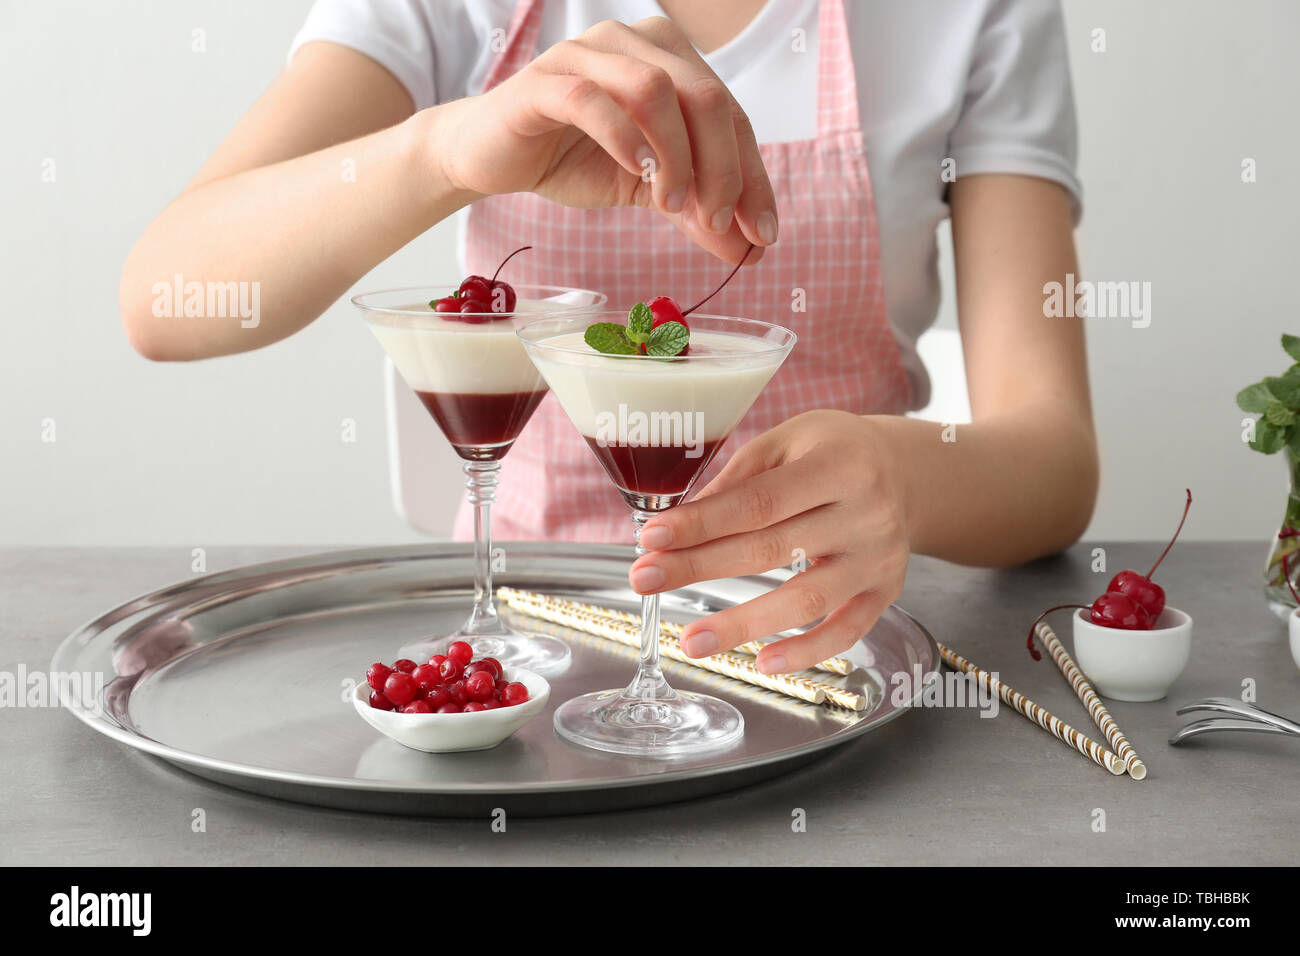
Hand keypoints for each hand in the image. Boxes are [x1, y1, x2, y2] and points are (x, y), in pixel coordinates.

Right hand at [433, 17, 776, 263]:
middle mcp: (637, 43)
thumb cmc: (574, 160)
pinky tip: (637, 172)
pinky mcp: (544, 81)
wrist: (493, 157)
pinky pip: (592, 98)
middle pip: (705, 97)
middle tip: (719, 223)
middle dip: (723, 168)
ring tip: (673, 202)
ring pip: (656, 90)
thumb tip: (749, 252)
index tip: (763, 236)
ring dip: (677, 153)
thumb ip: (696, 213)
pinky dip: (623, 137)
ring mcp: (589, 54)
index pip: (731, 116)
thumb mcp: (649, 190)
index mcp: (673, 60)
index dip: (753, 177)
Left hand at [629, 411, 910, 673]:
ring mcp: (878, 557)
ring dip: (744, 624)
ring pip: (807, 599)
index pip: (759, 501)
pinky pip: (846, 631)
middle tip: (645, 580)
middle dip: (700, 567)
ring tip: (692, 640)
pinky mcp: (886, 592)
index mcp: (839, 464)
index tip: (652, 539)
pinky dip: (807, 652)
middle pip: (772, 549)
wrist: (904, 471)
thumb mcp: (788, 441)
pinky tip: (764, 663)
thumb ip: (738, 478)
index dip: (702, 523)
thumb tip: (680, 523)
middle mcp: (866, 512)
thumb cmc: (833, 451)